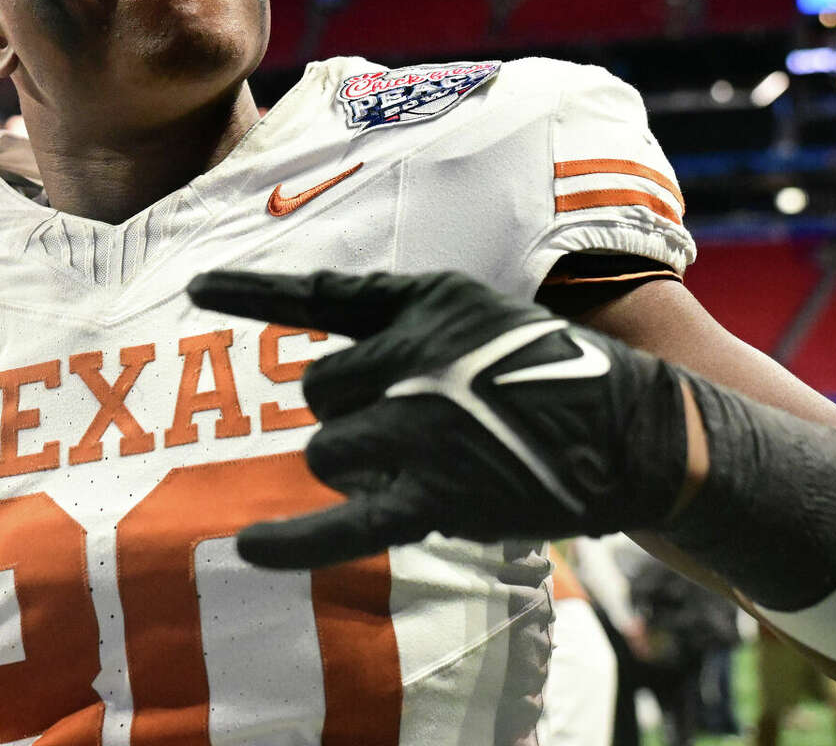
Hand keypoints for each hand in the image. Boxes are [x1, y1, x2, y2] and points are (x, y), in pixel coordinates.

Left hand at [186, 269, 692, 569]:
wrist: (638, 431)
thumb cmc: (558, 373)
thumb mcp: (485, 316)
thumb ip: (409, 328)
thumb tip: (328, 373)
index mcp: (426, 302)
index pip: (320, 295)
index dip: (252, 294)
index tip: (197, 287)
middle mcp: (415, 357)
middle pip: (318, 392)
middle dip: (347, 413)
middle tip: (408, 426)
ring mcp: (422, 427)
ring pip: (326, 452)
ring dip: (357, 465)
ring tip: (424, 464)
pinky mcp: (435, 495)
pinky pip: (343, 522)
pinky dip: (293, 542)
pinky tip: (248, 547)